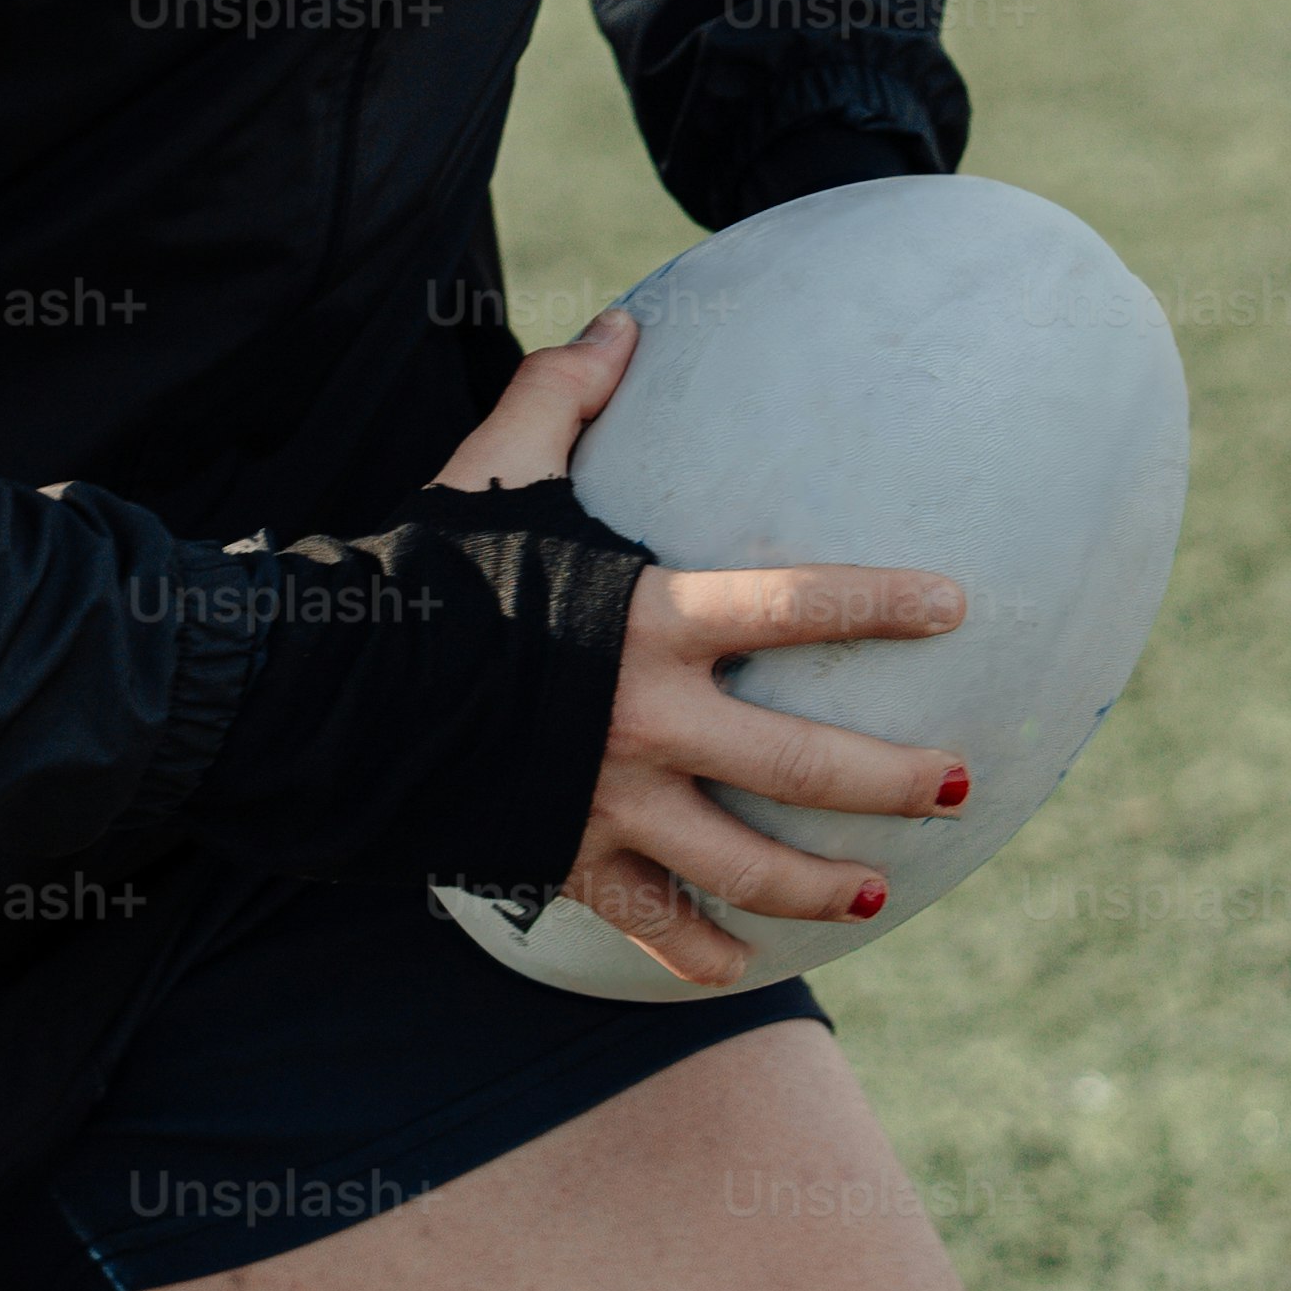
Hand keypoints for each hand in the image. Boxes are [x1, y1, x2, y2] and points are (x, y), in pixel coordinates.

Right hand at [433, 309, 971, 990]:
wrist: (330, 685)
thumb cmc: (423, 567)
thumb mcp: (495, 466)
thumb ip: (566, 394)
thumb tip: (622, 321)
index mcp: (649, 618)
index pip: (796, 606)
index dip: (883, 604)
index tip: (956, 606)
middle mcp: (648, 719)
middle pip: (803, 765)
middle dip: (895, 782)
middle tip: (960, 786)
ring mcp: (612, 800)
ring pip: (744, 866)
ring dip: (822, 887)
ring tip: (874, 894)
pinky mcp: (567, 857)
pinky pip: (651, 923)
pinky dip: (702, 956)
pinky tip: (744, 969)